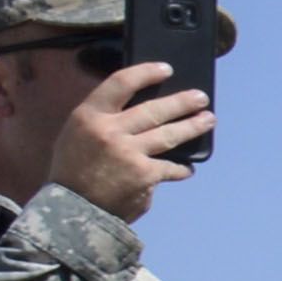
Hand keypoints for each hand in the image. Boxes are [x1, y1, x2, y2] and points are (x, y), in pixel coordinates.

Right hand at [50, 64, 214, 216]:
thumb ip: (105, 120)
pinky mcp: (144, 175)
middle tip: (201, 97)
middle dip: (182, 102)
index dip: (145, 73)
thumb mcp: (77, 135)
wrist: (72, 210)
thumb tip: (145, 111)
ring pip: (169, 135)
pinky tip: (186, 169)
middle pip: (154, 109)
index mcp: (88, 116)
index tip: (166, 69)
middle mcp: (109, 131)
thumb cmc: (74, 170)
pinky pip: (169, 167)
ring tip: (208, 120)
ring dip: (192, 126)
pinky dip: (179, 169)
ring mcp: (129, 153)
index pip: (121, 83)